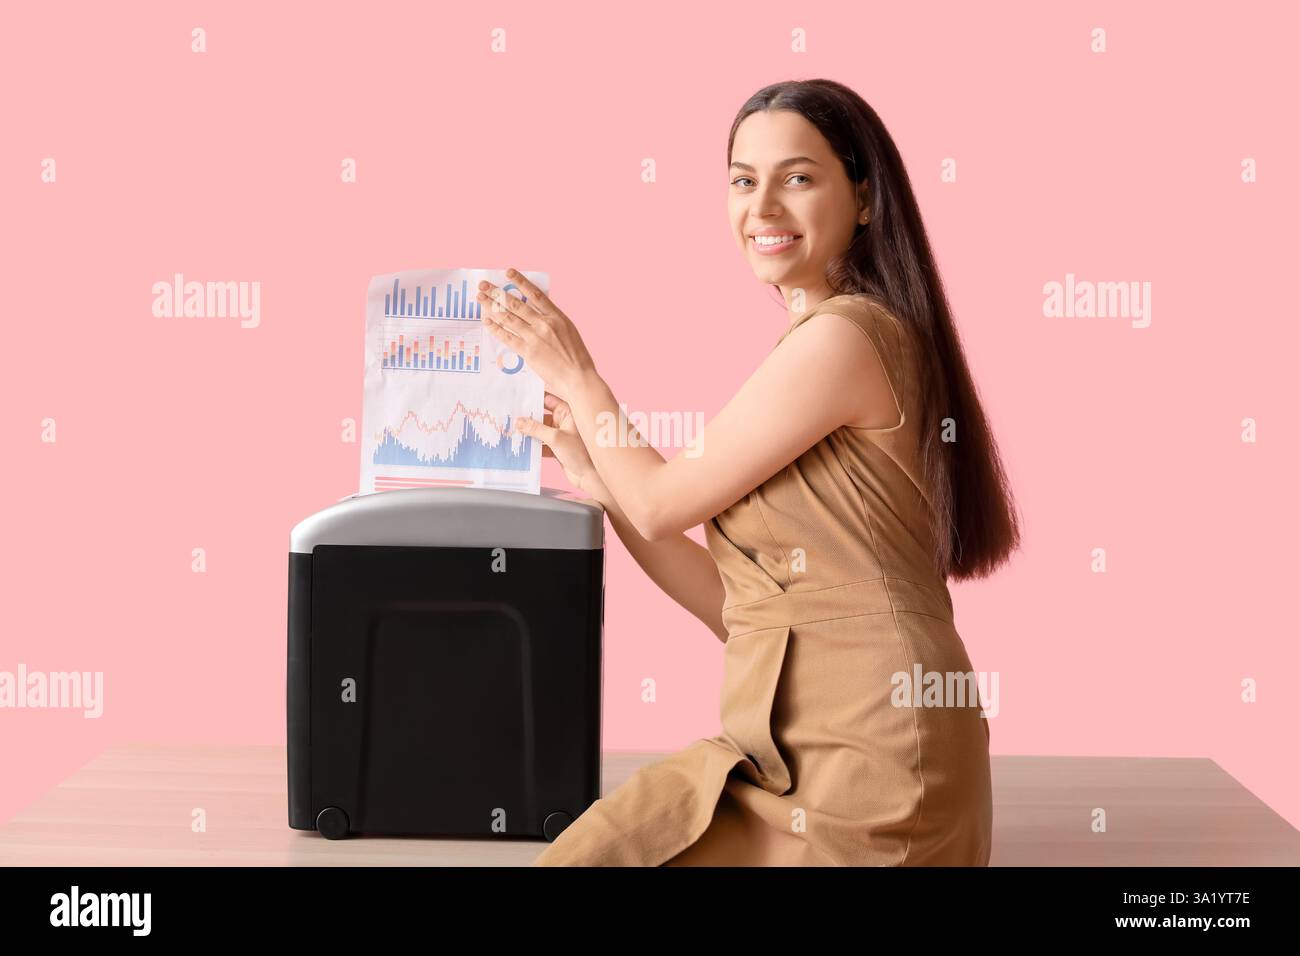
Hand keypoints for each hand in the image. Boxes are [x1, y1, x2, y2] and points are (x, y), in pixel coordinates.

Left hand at [476, 269, 597, 402]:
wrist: (578, 378)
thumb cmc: (577, 358)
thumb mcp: (569, 332)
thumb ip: (553, 323)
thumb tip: (538, 316)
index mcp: (558, 317)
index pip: (536, 294)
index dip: (520, 282)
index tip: (508, 273)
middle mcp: (545, 323)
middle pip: (516, 304)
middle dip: (497, 292)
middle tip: (484, 284)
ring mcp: (535, 337)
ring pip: (509, 317)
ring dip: (492, 307)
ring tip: (480, 298)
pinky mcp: (528, 351)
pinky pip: (508, 337)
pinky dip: (496, 328)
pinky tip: (487, 321)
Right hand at [516, 391, 605, 499]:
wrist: (590, 477)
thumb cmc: (581, 454)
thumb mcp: (556, 438)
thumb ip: (536, 429)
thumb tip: (519, 421)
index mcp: (568, 412)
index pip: (547, 400)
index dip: (533, 399)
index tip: (518, 398)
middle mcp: (564, 422)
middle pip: (541, 416)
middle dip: (527, 418)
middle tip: (509, 416)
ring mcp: (560, 435)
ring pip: (539, 431)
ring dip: (528, 432)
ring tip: (511, 431)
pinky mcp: (557, 448)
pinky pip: (541, 443)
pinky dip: (532, 445)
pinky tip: (521, 446)